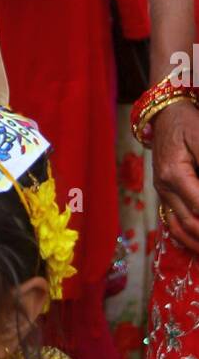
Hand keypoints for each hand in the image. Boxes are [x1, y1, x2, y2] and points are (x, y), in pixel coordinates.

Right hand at [152, 99, 198, 251]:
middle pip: (191, 222)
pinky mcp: (165, 194)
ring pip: (180, 227)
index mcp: (174, 174)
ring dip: (198, 243)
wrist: (166, 115)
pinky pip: (174, 223)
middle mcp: (165, 188)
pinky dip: (188, 237)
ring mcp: (163, 193)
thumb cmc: (187, 123)